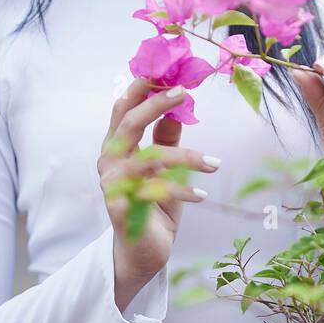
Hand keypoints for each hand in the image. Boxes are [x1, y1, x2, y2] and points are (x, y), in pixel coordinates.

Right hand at [99, 78, 219, 312]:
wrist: (144, 253)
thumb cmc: (155, 205)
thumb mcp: (165, 166)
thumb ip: (166, 136)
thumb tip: (180, 102)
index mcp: (117, 146)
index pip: (123, 108)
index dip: (140, 87)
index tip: (164, 69)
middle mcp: (109, 160)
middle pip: (128, 122)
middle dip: (156, 103)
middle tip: (184, 91)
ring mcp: (112, 184)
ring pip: (149, 157)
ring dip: (186, 157)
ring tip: (214, 164)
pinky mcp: (121, 207)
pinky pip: (156, 190)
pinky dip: (182, 189)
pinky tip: (202, 195)